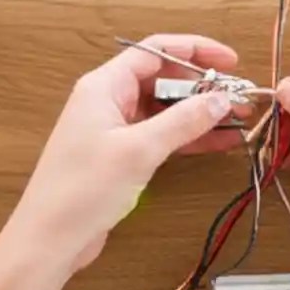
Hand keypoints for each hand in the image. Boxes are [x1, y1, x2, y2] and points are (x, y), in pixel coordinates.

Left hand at [11, 34, 239, 274]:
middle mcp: (108, 101)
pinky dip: (188, 137)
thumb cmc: (81, 190)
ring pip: (165, 109)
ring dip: (199, 114)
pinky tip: (218, 142)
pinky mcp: (120, 156)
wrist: (50, 239)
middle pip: (162, 78)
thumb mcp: (139, 150)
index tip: (230, 61)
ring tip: (238, 119)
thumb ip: (183, 121)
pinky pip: (161, 136)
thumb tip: (220, 99)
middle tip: (239, 97)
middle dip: (203, 86)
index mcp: (104, 86)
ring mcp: (113, 129)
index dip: (196, 50)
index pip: (155, 50)